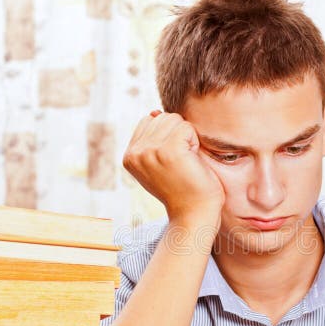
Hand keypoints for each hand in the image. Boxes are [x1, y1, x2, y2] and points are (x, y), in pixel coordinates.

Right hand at [123, 110, 224, 227]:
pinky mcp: (169, 150)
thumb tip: (154, 112)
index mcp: (129, 156)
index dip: (168, 135)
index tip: (172, 161)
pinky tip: (192, 161)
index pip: (149, 121)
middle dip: (178, 135)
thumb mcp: (159, 164)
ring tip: (186, 161)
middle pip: (163, 117)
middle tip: (181, 162)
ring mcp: (150, 151)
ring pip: (174, 119)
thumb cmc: (183, 188)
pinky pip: (187, 127)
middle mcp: (135, 153)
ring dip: (187, 138)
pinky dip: (195, 141)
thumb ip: (152, 140)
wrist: (194, 213)